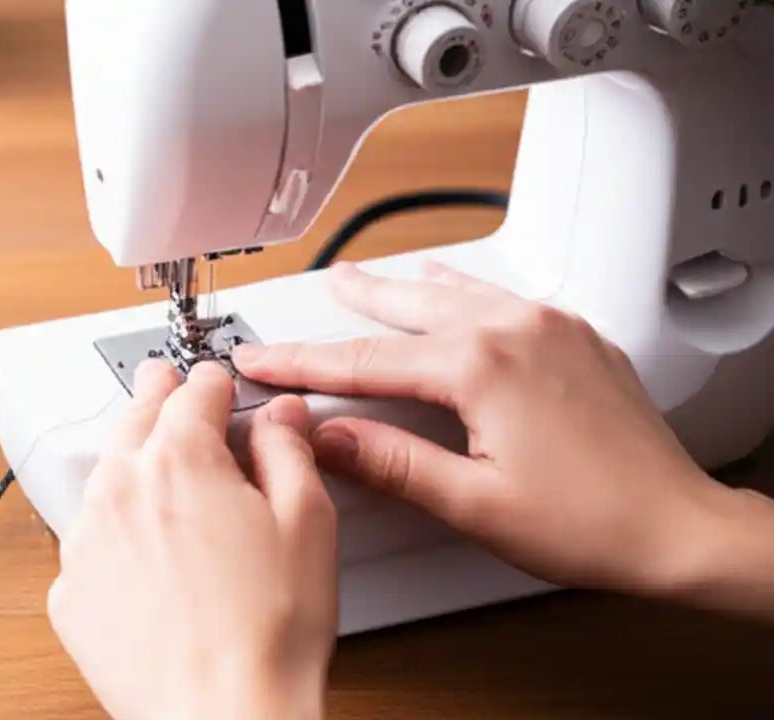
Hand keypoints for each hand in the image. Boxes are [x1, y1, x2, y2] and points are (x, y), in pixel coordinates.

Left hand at [47, 361, 336, 719]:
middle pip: (135, 420)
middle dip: (156, 397)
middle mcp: (120, 489)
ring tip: (160, 474)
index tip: (217, 381)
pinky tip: (146, 556)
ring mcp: (85, 541)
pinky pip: (88, 541)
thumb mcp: (307, 521)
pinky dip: (112, 533)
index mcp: (179, 459)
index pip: (194, 391)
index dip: (214, 381)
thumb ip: (288, 450)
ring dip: (130, 463)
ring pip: (105, 477)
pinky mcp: (69, 591)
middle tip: (164, 382)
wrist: (224, 715)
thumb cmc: (269, 631)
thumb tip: (280, 415)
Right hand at [232, 261, 759, 601]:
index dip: (303, 361)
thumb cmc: (592, 522)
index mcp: (481, 366)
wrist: (680, 527)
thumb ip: (391, 463)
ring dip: (405, 287)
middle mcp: (516, 331)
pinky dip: (462, 291)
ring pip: (457, 291)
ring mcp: (551, 328)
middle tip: (310, 292)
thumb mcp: (472, 503)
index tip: (262, 359)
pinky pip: (502, 297)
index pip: (365, 360)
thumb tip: (328, 437)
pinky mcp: (576, 337)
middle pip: (408, 307)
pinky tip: (453, 291)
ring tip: (366, 279)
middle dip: (352, 302)